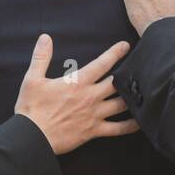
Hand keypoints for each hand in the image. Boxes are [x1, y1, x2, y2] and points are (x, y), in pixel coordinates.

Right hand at [13, 33, 136, 154]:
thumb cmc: (32, 108)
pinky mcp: (94, 131)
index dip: (115, 53)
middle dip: (128, 72)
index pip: (101, 64)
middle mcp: (90, 97)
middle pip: (116, 82)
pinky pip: (117, 129)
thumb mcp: (32, 79)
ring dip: (132, 97)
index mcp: (77, 82)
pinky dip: (130, 125)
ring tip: (143, 90)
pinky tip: (140, 121)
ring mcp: (94, 115)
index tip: (125, 45)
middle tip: (140, 66)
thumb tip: (45, 38)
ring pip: (121, 104)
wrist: (32, 137)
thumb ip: (41, 57)